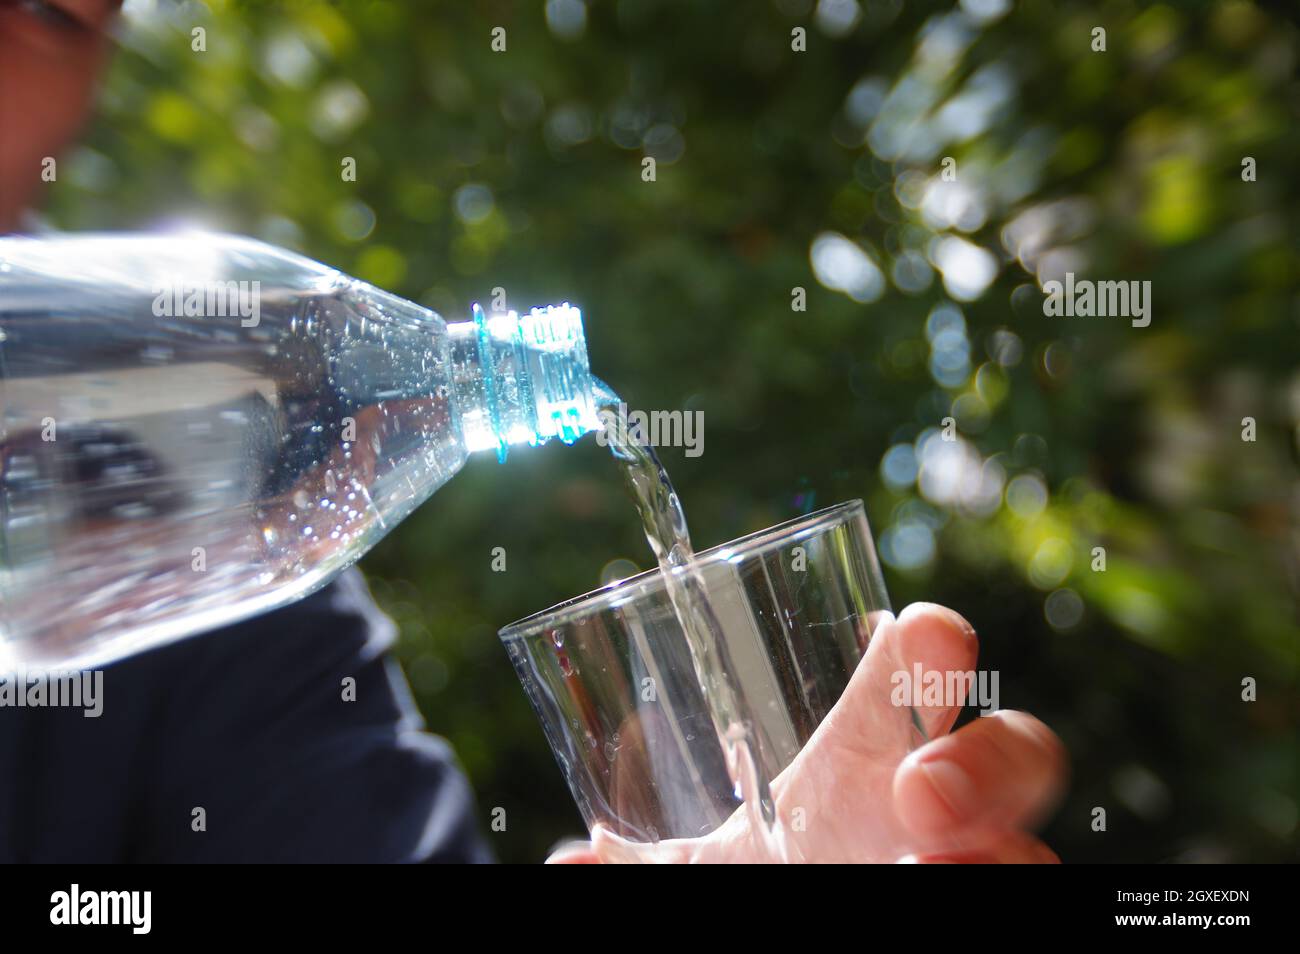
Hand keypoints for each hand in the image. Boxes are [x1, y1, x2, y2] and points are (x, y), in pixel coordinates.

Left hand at [548, 603, 1066, 862]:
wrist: (771, 948)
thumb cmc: (749, 892)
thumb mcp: (689, 874)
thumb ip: (635, 858)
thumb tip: (566, 864)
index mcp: (858, 764)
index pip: (914, 675)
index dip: (931, 644)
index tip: (918, 631)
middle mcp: (925, 815)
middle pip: (1013, 753)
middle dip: (990, 760)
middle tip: (918, 795)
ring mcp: (961, 863)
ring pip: (1030, 849)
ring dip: (998, 856)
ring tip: (927, 872)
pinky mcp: (976, 910)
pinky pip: (1024, 892)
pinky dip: (990, 887)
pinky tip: (935, 890)